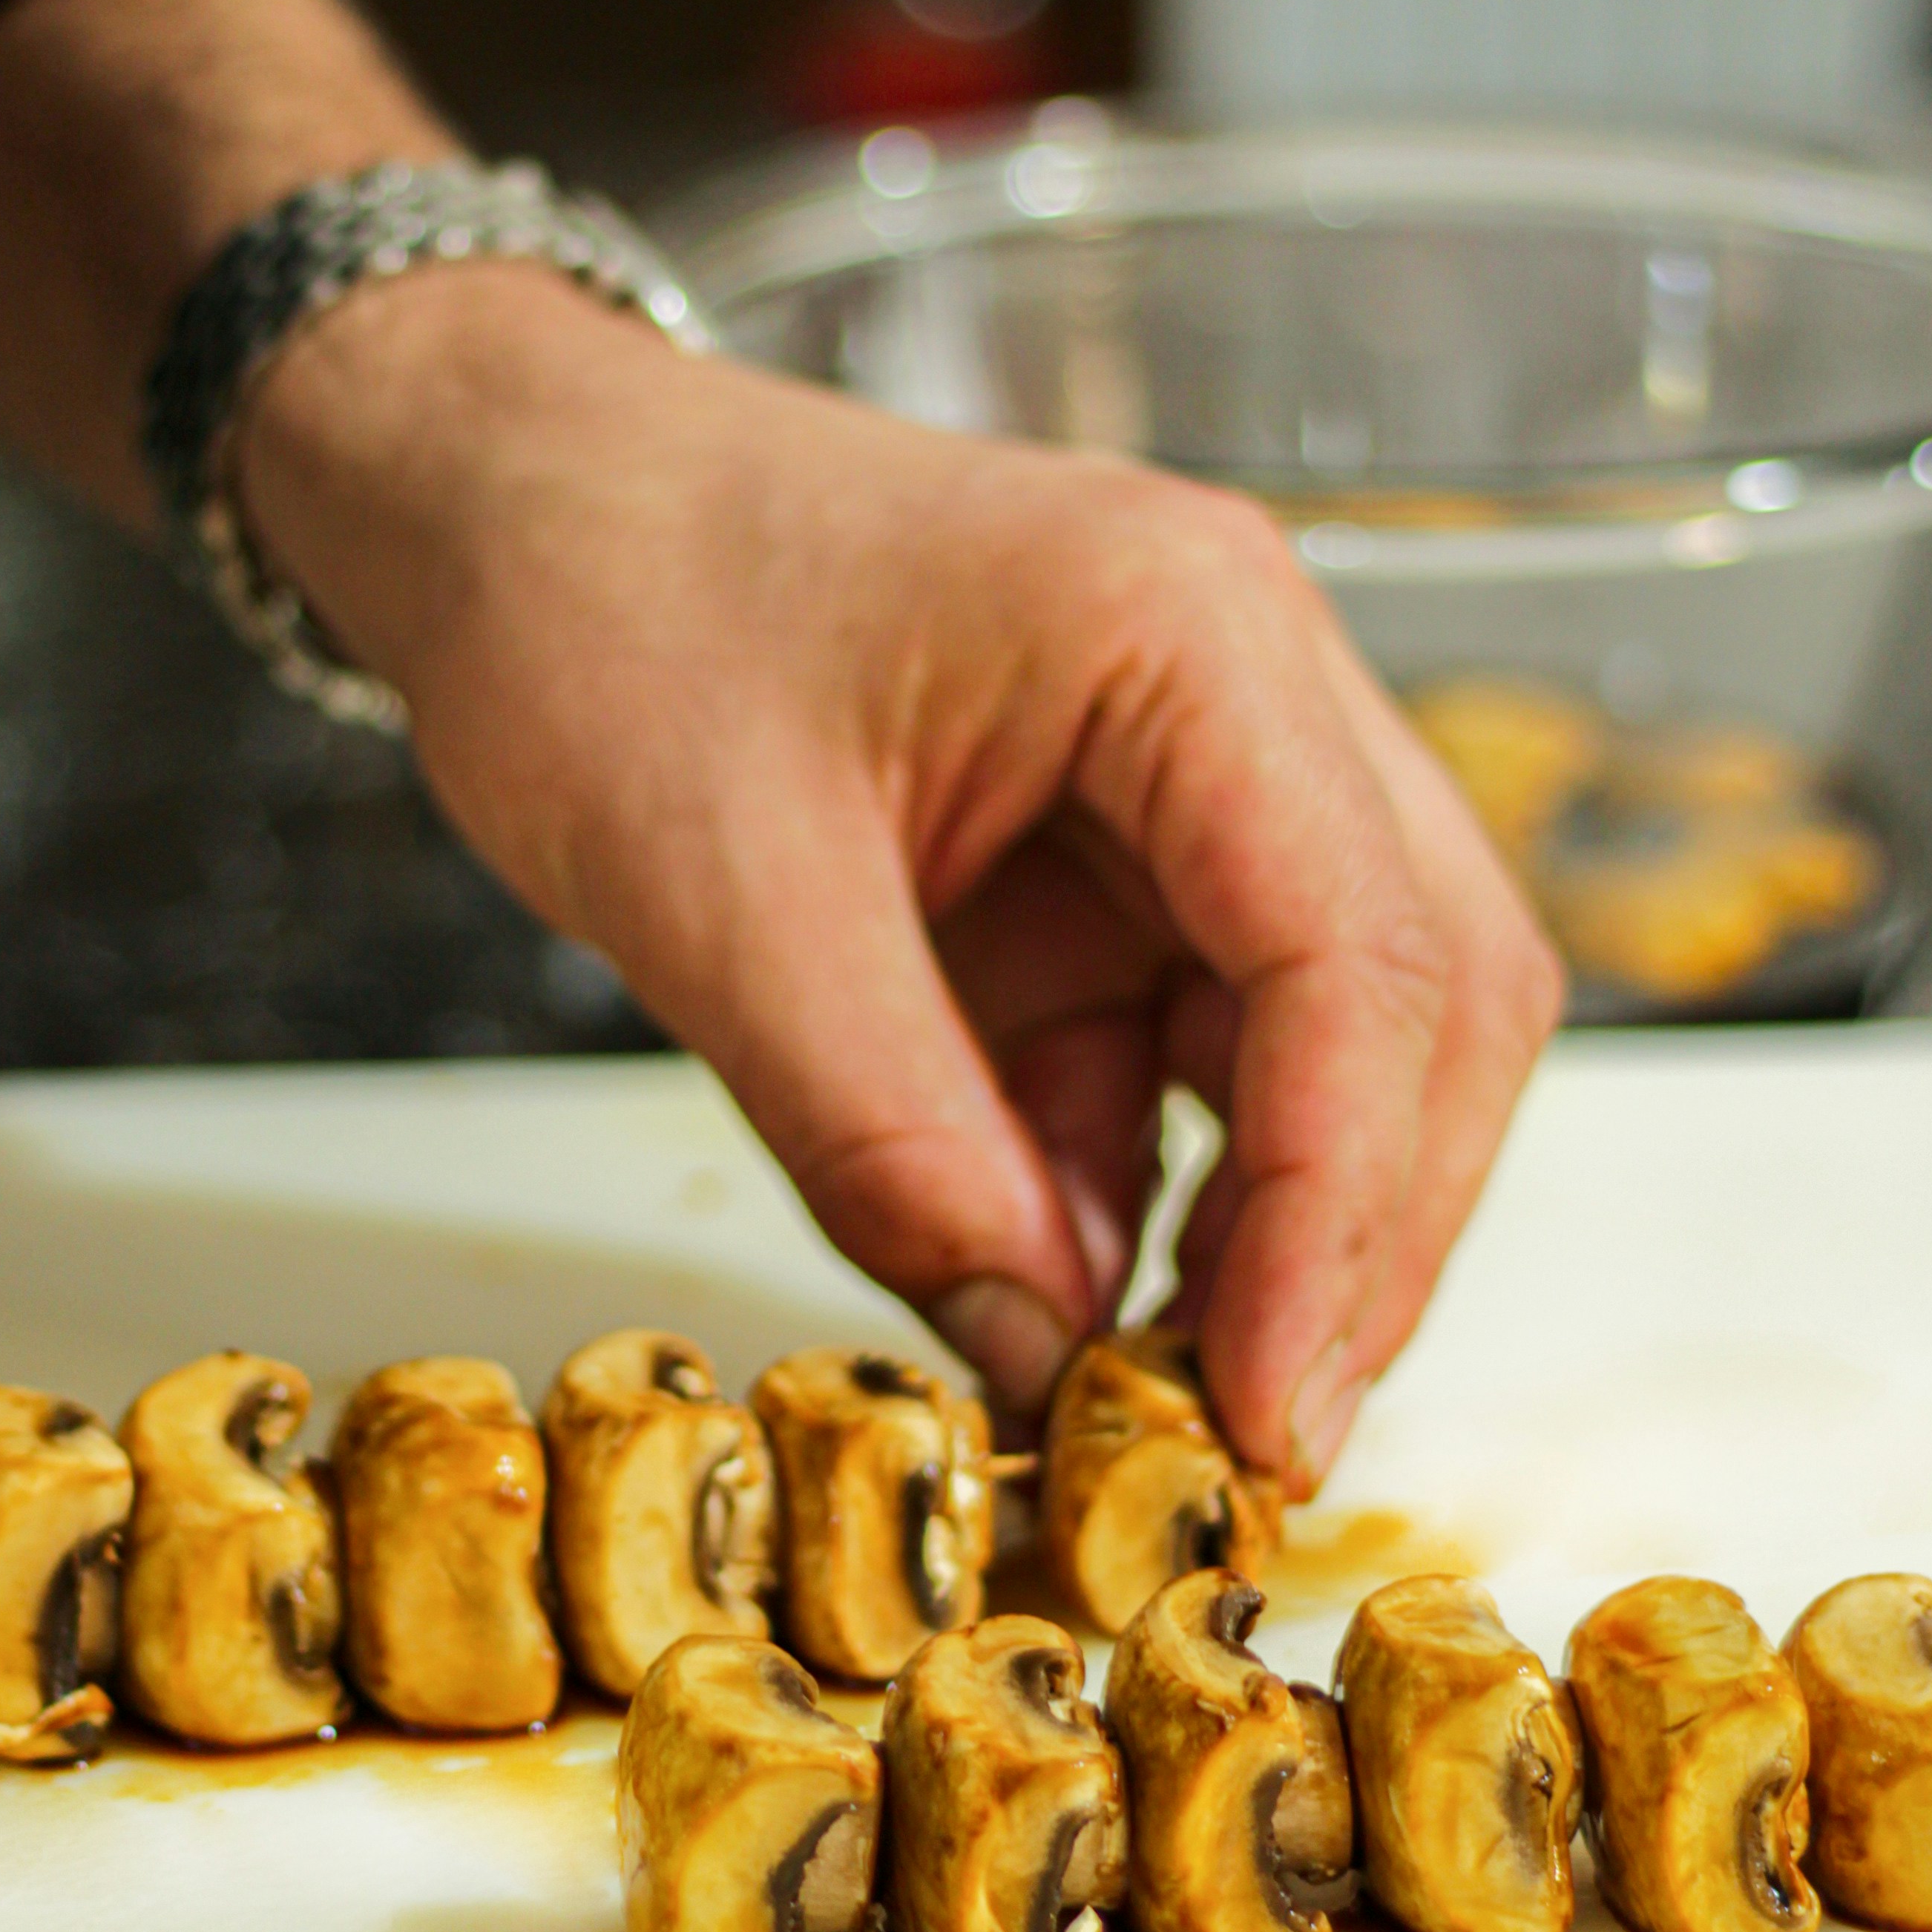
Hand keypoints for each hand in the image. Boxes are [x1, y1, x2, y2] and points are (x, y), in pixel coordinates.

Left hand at [237, 258, 1560, 1483]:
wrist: (508, 494)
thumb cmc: (595, 597)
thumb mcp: (717, 895)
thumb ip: (887, 1138)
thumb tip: (1030, 1349)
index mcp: (1187, 631)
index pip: (1361, 959)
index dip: (1339, 1211)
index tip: (1272, 1407)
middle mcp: (1245, 688)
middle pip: (1423, 1003)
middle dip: (1352, 1235)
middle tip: (1242, 1437)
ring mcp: (1195, 777)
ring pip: (1336, 1045)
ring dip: (1265, 1233)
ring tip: (1149, 1399)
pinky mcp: (1116, 865)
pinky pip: (1188, 1056)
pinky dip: (1151, 1194)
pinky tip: (1062, 1297)